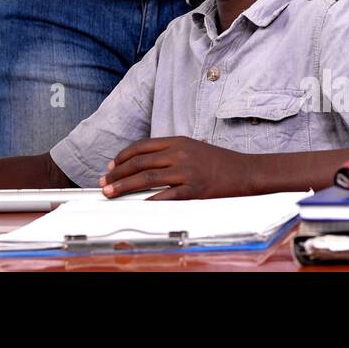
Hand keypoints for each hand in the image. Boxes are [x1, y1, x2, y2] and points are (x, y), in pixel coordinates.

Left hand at [100, 137, 254, 199]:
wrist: (245, 172)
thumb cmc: (218, 162)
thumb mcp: (192, 148)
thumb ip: (170, 153)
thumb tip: (144, 164)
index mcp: (177, 141)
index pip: (141, 147)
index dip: (122, 157)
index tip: (111, 167)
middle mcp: (179, 154)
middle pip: (139, 163)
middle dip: (117, 174)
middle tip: (104, 183)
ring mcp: (187, 171)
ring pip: (146, 178)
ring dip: (124, 187)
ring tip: (110, 194)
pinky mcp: (195, 189)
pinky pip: (166, 196)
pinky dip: (149, 201)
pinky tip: (137, 206)